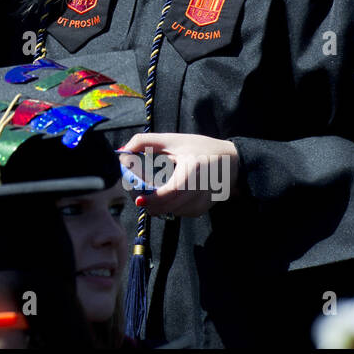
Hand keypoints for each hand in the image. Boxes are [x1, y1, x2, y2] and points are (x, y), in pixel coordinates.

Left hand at [120, 133, 240, 217]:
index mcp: (194, 168)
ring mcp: (205, 200)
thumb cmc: (200, 148)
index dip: (155, 199)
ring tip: (152, 195)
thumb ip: (145, 142)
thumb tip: (122, 151)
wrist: (230, 161)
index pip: (173, 191)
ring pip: (175, 212)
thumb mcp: (172, 140)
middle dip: (152, 205)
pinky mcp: (204, 208)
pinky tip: (170, 197)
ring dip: (160, 207)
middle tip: (139, 198)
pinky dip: (171, 207)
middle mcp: (203, 187)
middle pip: (173, 206)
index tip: (139, 200)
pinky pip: (182, 213)